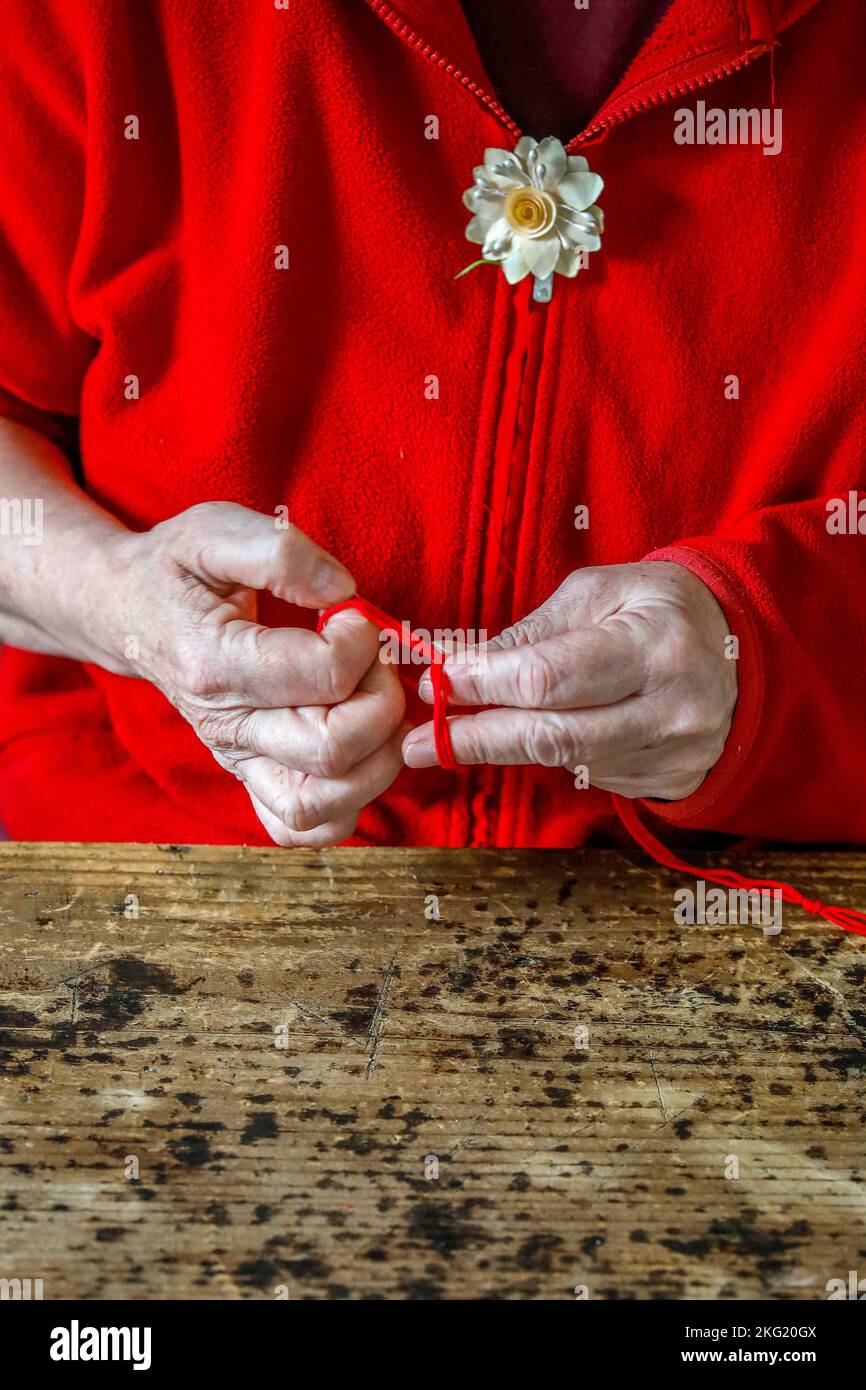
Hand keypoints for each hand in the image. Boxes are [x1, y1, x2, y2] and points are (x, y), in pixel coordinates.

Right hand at [107, 503, 405, 844]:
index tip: (351, 614)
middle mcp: (227, 727)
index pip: (323, 675)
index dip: (361, 640)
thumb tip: (341, 590)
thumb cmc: (175, 570)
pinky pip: (304, 827)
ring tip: (372, 708)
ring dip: (378, 759)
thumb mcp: (212, 530)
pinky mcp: (251, 779)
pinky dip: (346, 805)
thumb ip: (279, 551)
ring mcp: (239, 762)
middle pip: (332, 750)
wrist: (127, 613)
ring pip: (325, 804)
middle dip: (380, 700)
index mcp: (215, 662)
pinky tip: (356, 755)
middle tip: (371, 662)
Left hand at [402, 562, 736, 800]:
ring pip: (564, 760)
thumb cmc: (661, 608)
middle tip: (417, 743)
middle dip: (475, 738)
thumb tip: (464, 666)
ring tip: (447, 740)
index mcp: (655, 645)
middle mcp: (670, 708)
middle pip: (551, 736)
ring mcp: (672, 753)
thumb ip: (536, 631)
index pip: (549, 678)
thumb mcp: (604, 591)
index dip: (485, 685)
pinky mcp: (667, 780)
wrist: (744, 654)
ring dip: (500, 749)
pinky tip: (530, 733)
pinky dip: (549, 753)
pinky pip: (588, 772)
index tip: (438, 682)